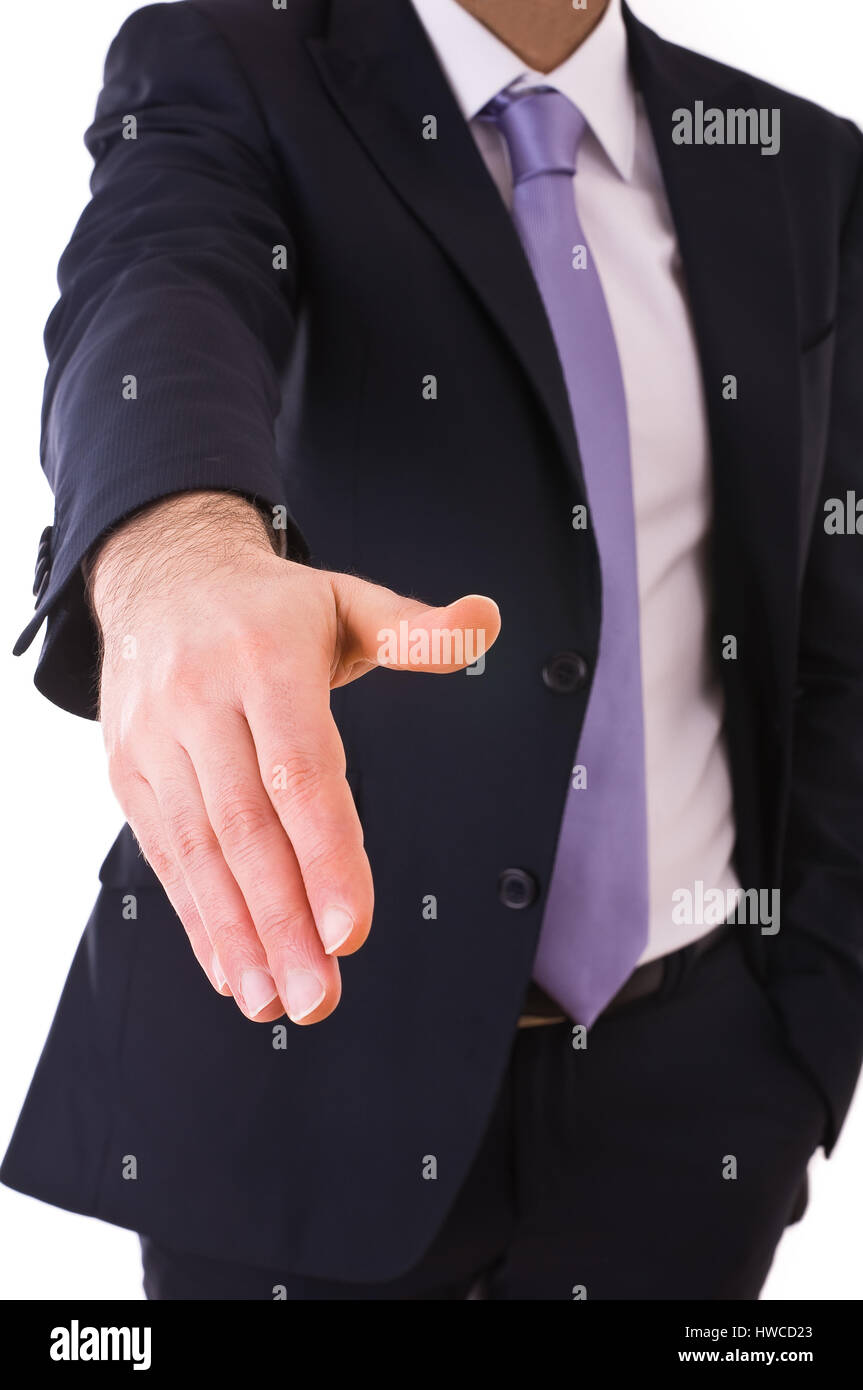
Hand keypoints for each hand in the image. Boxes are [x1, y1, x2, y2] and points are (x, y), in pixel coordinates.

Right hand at [88, 491, 499, 1024]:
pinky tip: (231, 970)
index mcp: (266, 658)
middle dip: (282, 920)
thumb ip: (416, 628)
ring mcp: (155, 738)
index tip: (352, 931)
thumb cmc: (270, 607)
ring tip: (273, 1002)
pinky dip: (197, 916)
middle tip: (317, 997)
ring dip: (236, 934)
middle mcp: (200, 699)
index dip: (326, 854)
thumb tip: (486, 621)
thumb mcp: (347, 601)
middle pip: (246, 826)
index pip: (300, 771)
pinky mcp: (128, 770)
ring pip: (197, 850)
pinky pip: (164, 853)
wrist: (161, 576)